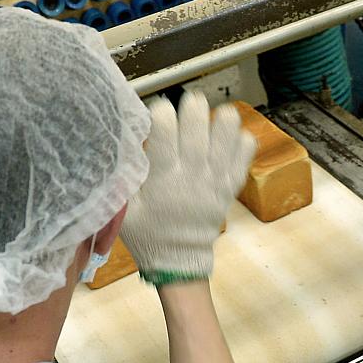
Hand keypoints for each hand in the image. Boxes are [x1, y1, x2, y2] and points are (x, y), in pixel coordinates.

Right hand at [120, 91, 254, 284]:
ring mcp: (215, 181)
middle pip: (197, 130)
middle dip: (194, 108)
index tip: (158, 109)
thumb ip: (121, 176)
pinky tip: (232, 135)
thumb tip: (118, 140)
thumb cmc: (147, 232)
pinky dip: (241, 142)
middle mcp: (192, 175)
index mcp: (162, 178)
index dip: (160, 112)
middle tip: (191, 101)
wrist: (179, 261)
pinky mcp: (229, 187)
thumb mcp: (123, 208)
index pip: (163, 133)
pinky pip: (244, 158)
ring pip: (226, 139)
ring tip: (217, 114)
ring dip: (222, 121)